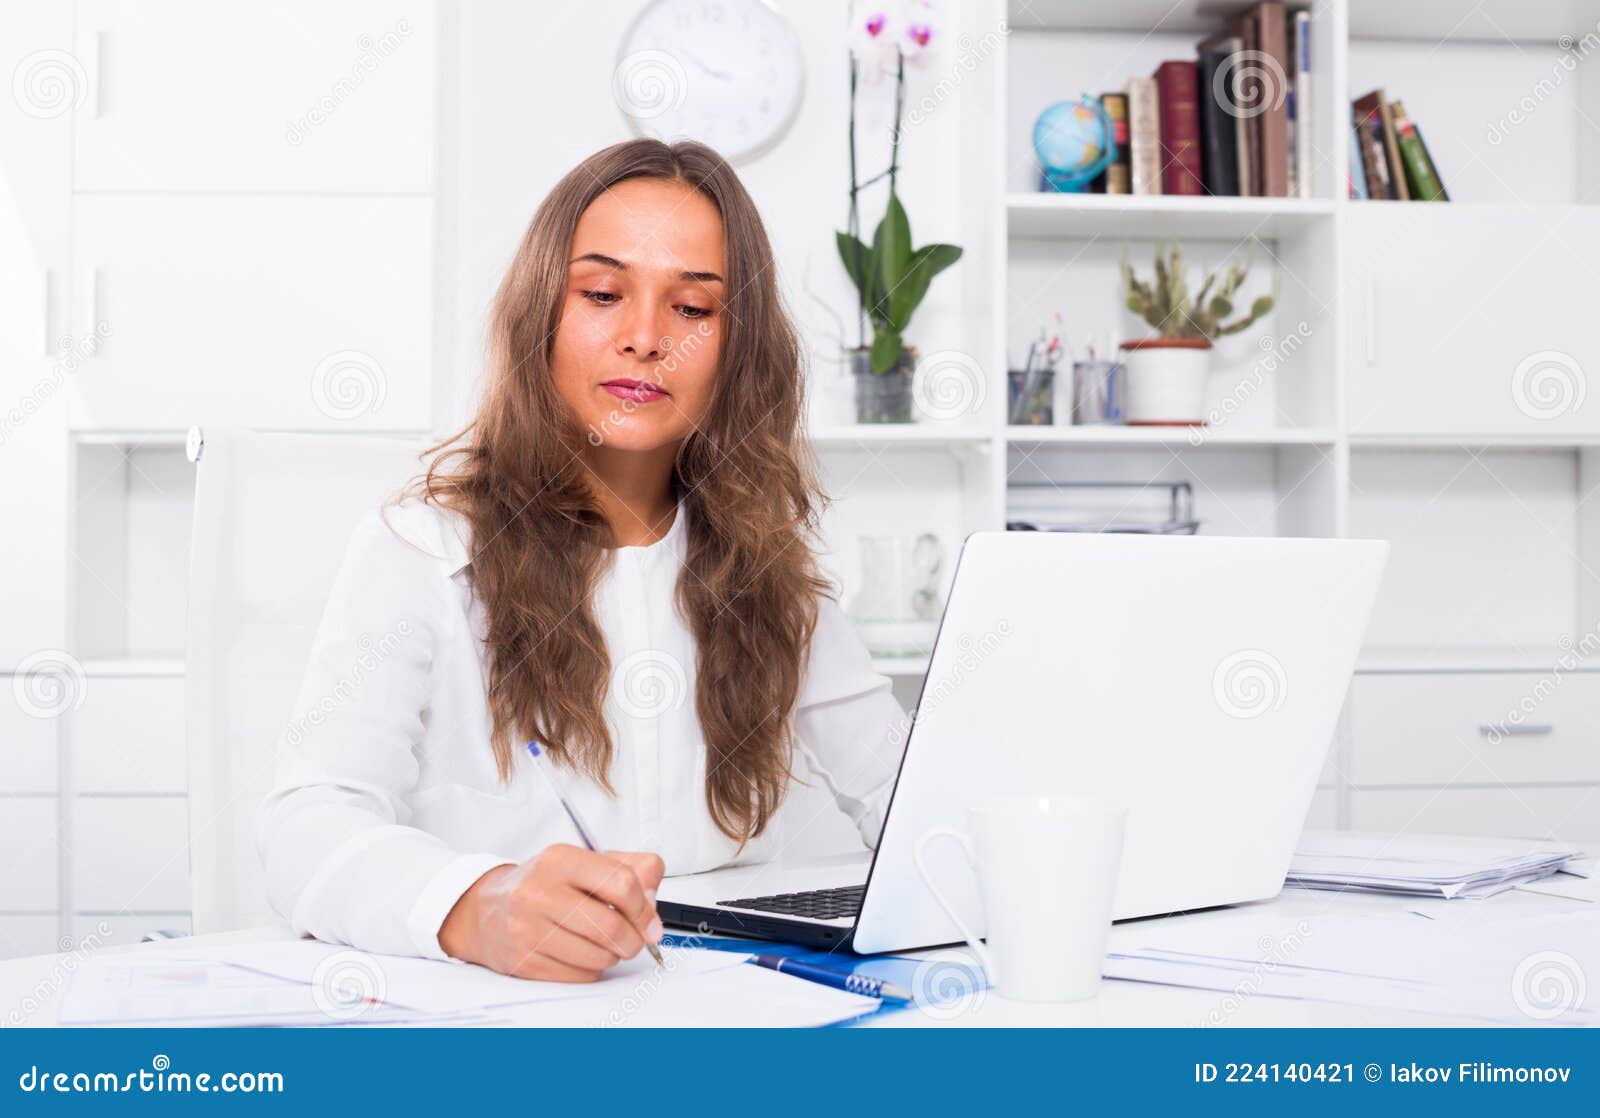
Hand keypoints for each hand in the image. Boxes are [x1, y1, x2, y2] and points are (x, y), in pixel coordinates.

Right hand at [438, 844, 665, 980]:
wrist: (486, 911)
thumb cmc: (544, 886)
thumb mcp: (585, 862)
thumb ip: (630, 869)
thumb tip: (653, 897)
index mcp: (560, 860)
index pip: (621, 883)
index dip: (644, 907)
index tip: (650, 921)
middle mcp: (540, 892)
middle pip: (612, 926)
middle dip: (634, 939)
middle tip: (636, 940)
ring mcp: (528, 929)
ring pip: (599, 956)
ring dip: (614, 955)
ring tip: (605, 943)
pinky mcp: (524, 961)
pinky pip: (580, 975)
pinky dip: (592, 969)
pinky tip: (582, 953)